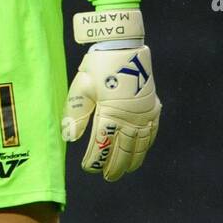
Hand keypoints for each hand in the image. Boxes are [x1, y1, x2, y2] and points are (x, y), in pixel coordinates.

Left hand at [61, 10, 160, 180]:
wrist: (124, 46)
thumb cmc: (98, 66)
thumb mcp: (81, 88)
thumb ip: (74, 114)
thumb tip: (69, 138)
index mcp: (110, 113)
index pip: (103, 144)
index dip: (96, 159)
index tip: (88, 168)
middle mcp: (130, 117)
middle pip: (123, 149)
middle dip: (114, 166)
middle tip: (107, 177)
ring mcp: (144, 114)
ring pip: (139, 145)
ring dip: (132, 160)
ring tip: (123, 172)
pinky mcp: (153, 108)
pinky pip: (151, 133)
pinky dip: (146, 146)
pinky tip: (140, 153)